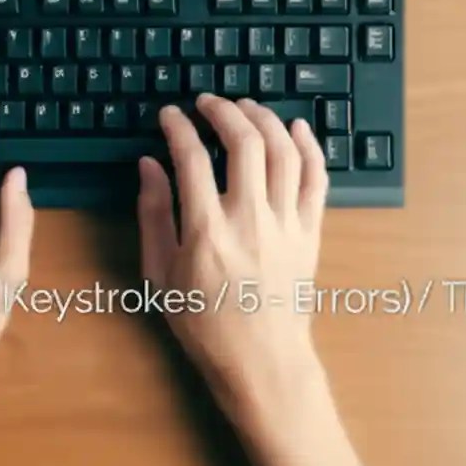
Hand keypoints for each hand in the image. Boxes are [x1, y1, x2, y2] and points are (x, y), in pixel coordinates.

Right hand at [137, 95, 379, 465]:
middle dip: (223, 111)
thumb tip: (149, 166)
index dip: (178, 128)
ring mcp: (286, 225)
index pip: (192, 159)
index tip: (169, 116)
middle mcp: (251, 221)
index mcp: (207, 233)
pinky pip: (316, 177)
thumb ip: (153, 216)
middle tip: (207, 102)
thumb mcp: (160, 275)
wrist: (262, 362)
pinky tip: (295, 127)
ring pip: (283, 151)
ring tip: (244, 107)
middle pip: (244, 143)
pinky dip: (308, 145)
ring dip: (263, 119)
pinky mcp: (310, 232)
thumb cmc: (205, 325)